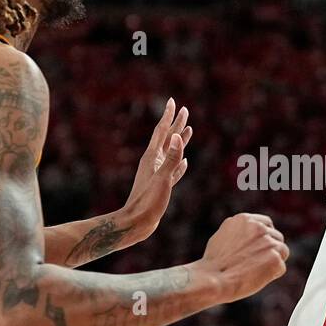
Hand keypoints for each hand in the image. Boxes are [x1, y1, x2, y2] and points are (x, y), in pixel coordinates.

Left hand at [122, 98, 191, 239]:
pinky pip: (174, 169)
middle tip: (185, 111)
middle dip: (176, 124)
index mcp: (152, 158)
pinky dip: (180, 163)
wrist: (136, 223)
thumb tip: (178, 137)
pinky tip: (185, 162)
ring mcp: (157, 173)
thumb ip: (172, 159)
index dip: (169, 116)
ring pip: (172, 152)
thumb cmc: (147, 202)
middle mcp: (154, 162)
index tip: (174, 102)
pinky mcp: (162, 185)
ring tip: (189, 130)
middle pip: (168, 138)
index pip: (162, 131)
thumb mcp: (162, 179)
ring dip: (180, 141)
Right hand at [198, 213, 288, 302]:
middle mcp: (259, 227)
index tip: (261, 248)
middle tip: (256, 264)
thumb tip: (250, 238)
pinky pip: (280, 268)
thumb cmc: (214, 264)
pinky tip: (255, 278)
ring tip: (253, 271)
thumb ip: (240, 233)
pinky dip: (271, 275)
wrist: (212, 278)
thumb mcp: (224, 237)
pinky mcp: (275, 259)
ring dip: (272, 261)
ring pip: (282, 252)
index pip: (267, 224)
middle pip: (277, 237)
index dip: (265, 237)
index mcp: (245, 219)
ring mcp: (268, 242)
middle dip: (270, 250)